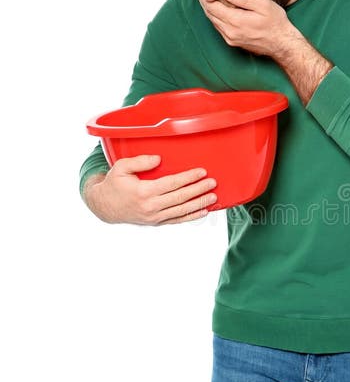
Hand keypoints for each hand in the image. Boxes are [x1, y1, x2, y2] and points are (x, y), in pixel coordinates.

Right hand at [83, 155, 217, 225]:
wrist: (105, 207)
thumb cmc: (114, 184)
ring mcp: (154, 216)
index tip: (202, 172)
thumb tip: (159, 159)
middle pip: (180, 197)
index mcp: (143, 191)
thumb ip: (140, 161)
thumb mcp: (121, 167)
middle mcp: (151, 206)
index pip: (172, 183)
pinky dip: (191, 216)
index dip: (188, 178)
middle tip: (213, 182)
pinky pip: (177, 220)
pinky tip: (203, 211)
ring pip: (181, 210)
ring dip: (199, 204)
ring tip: (213, 197)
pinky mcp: (156, 222)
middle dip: (198, 190)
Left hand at [195, 0, 302, 58]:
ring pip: (213, 21)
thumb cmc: (276, 23)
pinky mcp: (233, 42)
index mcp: (236, 21)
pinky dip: (215, 16)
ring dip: (208, 8)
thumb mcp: (263, 5)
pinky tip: (216, 8)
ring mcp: (231, 38)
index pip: (212, 6)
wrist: (282, 44)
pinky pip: (219, 27)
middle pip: (209, 14)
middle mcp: (230, 32)